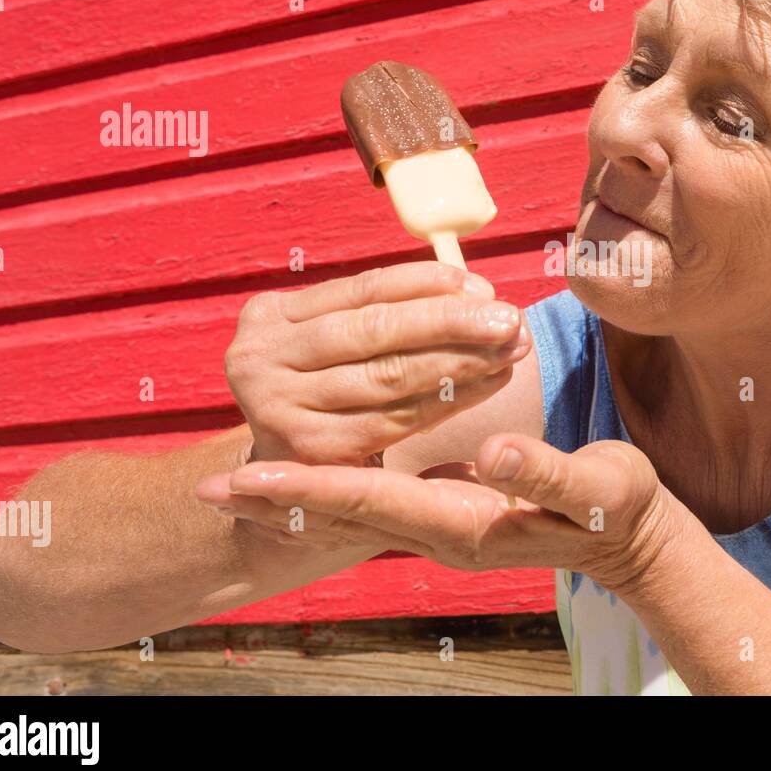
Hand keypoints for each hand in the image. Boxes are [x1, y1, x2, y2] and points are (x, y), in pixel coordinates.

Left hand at [195, 435, 679, 592]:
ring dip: (290, 499)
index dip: (308, 488)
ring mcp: (439, 526)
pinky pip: (372, 504)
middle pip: (342, 514)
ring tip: (231, 486)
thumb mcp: (596, 486)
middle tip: (202, 489)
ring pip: (349, 512)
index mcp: (468, 521)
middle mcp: (440, 531)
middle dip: (274, 501)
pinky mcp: (445, 512)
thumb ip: (546, 474)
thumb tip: (496, 452)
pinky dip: (329, 491)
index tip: (245, 478)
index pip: (372, 500)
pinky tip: (304, 477)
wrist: (628, 538)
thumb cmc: (617, 508)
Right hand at [224, 262, 529, 465]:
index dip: (424, 284)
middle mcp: (258, 358)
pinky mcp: (309, 452)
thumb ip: (383, 317)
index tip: (481, 285)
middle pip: (373, 330)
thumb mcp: (335, 350)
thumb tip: (473, 290)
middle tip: (510, 319)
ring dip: (460, 359)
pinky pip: (395, 419)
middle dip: (449, 321)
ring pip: (388, 375)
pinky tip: (490, 384)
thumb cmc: (331, 400)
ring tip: (511, 349)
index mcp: (269, 316)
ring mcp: (277, 407)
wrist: (285, 487)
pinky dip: (449, 399)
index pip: (361, 289)